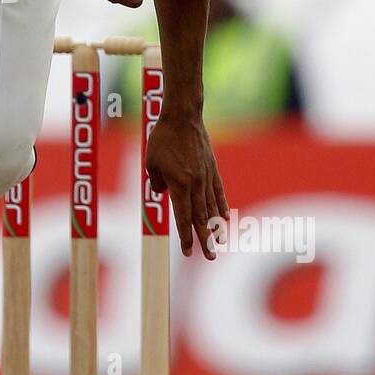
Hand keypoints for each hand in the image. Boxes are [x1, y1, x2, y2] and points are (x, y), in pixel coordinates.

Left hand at [145, 113, 229, 258]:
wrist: (183, 117)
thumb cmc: (162, 139)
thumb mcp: (151, 163)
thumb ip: (157, 183)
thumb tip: (164, 195)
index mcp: (179, 185)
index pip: (183, 217)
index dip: (186, 236)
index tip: (188, 252)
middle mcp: (195, 184)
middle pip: (200, 218)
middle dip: (204, 239)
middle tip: (209, 257)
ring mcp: (206, 177)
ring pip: (211, 207)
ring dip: (215, 227)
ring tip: (221, 242)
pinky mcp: (212, 169)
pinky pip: (217, 192)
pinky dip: (221, 206)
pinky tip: (224, 218)